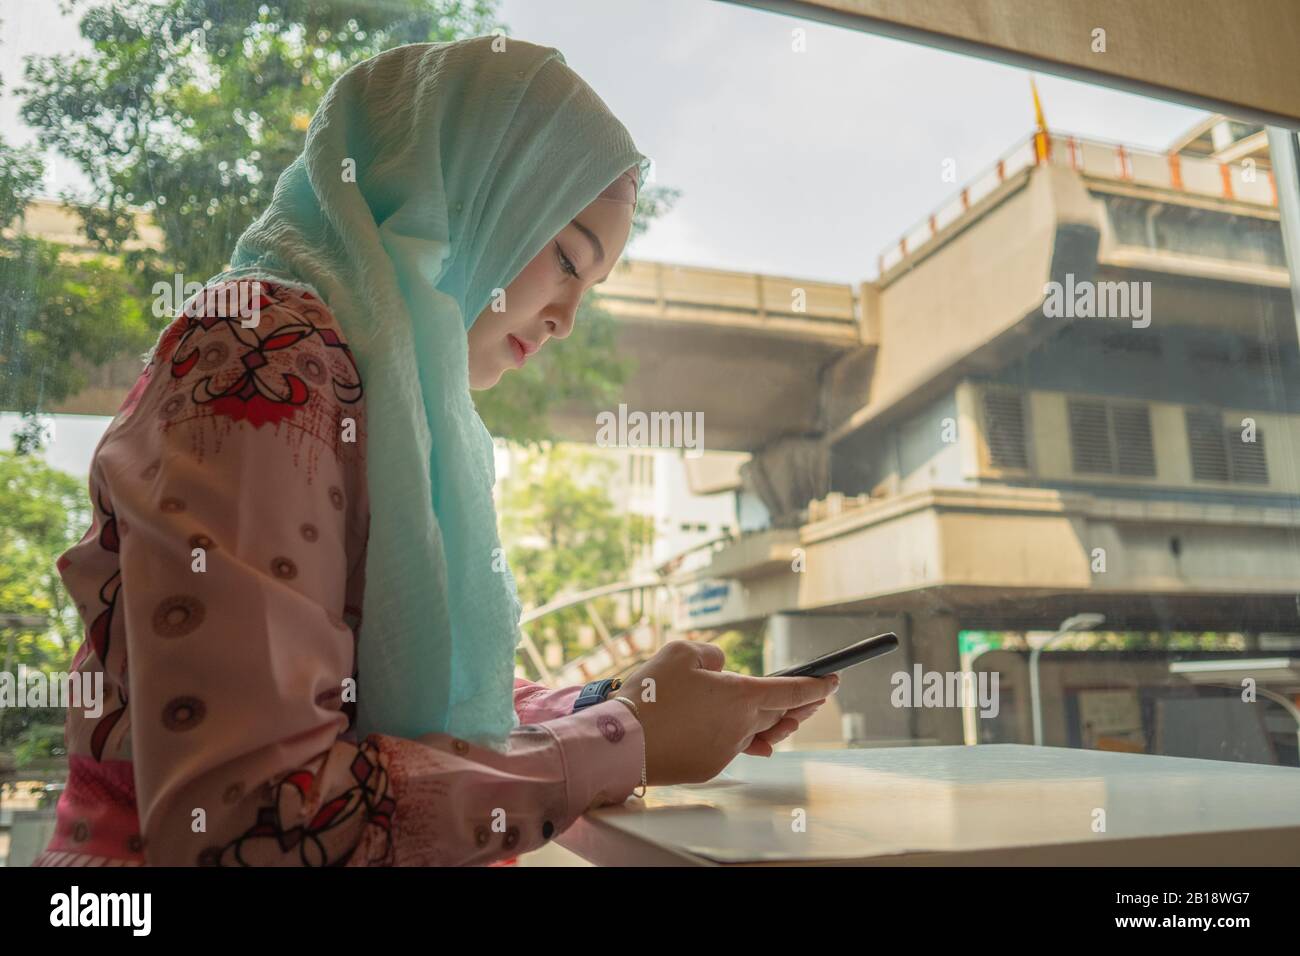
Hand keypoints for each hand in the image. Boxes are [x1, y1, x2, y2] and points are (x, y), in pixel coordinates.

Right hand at [614, 640, 837, 785]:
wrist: (623, 741)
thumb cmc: (652, 693)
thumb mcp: (681, 652)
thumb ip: (712, 655)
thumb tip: (723, 669)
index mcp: (741, 696)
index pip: (791, 692)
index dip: (816, 686)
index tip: (833, 682)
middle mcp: (741, 727)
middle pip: (780, 716)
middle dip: (801, 707)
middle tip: (815, 700)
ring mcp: (726, 750)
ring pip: (757, 734)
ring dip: (774, 724)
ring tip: (788, 718)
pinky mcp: (709, 766)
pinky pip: (733, 748)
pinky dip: (742, 737)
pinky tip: (750, 737)